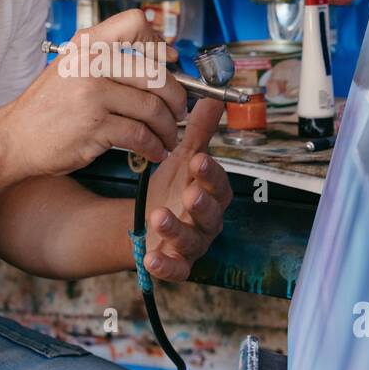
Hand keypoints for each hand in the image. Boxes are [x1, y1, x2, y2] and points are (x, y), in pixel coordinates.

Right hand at [0, 9, 187, 178]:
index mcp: (87, 44)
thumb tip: (159, 62)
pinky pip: (140, 135)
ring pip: (152, 108)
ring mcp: (93, 96)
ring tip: (167, 136)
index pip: (135, 23)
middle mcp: (90, 64)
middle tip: (179, 110)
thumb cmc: (47, 106)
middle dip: (177, 98)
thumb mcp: (71, 67)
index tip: (171, 61)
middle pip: (155, 74)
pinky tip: (154, 151)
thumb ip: (108, 60)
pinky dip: (154, 146)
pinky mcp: (95, 128)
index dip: (159, 41)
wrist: (15, 138)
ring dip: (168, 128)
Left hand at [142, 97, 233, 282]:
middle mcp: (207, 220)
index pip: (218, 183)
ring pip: (191, 241)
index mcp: (212, 193)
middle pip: (210, 214)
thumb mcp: (183, 158)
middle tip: (189, 192)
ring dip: (177, 230)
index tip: (198, 160)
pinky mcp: (176, 264)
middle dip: (201, 203)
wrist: (150, 220)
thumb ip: (198, 132)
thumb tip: (213, 98)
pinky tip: (150, 259)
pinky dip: (165, 267)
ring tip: (159, 216)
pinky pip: (175, 270)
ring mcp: (193, 244)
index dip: (210, 173)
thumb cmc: (173, 187)